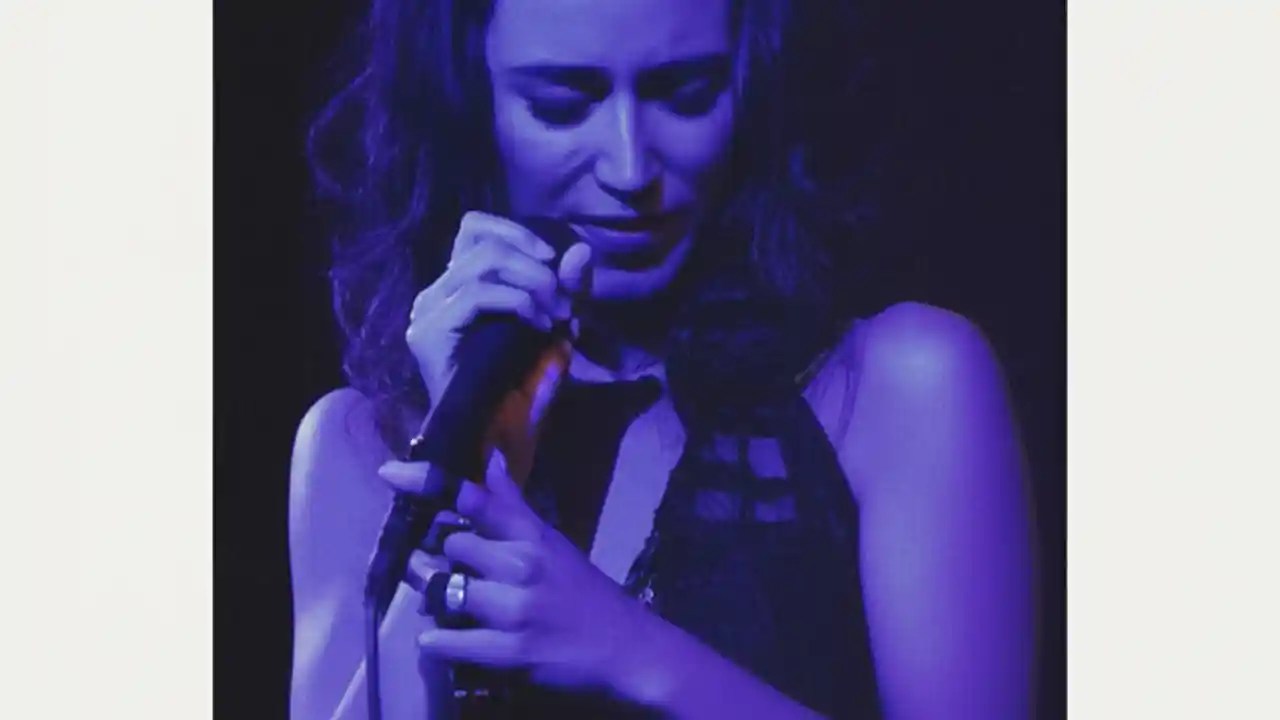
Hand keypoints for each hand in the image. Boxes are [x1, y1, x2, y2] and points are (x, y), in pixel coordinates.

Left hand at [379, 455, 654, 694]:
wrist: (627, 648)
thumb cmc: (583, 592)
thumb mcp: (552, 543)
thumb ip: (514, 506)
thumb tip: (492, 458)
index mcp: (532, 535)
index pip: (474, 498)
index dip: (428, 482)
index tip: (389, 473)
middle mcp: (522, 564)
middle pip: (447, 547)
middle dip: (436, 558)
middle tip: (440, 571)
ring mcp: (516, 608)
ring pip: (442, 591)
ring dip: (434, 600)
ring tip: (445, 606)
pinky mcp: (510, 652)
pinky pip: (448, 641)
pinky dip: (435, 642)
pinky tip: (440, 641)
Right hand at [405, 211, 592, 401]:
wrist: (498, 443)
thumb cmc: (522, 392)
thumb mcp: (554, 331)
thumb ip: (566, 291)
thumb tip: (581, 249)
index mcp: (459, 288)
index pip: (473, 228)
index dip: (514, 231)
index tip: (551, 258)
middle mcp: (436, 294)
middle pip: (483, 243)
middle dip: (533, 263)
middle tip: (562, 301)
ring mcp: (428, 312)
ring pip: (481, 263)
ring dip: (531, 283)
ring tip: (553, 316)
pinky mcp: (430, 333)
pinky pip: (477, 294)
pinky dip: (517, 303)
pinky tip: (537, 327)